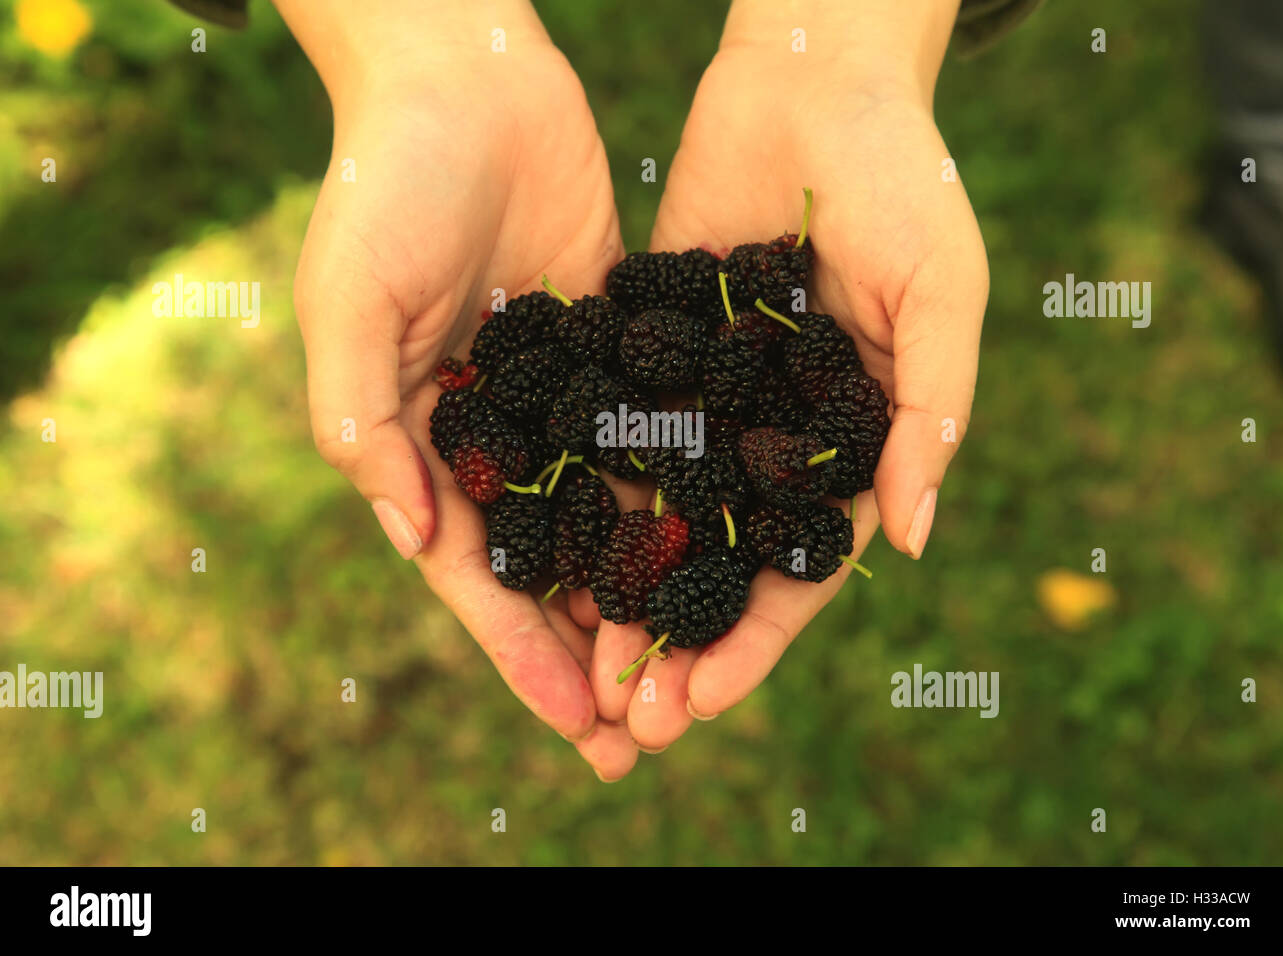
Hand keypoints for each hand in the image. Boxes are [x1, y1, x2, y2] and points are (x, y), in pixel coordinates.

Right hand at [277, 0, 638, 778]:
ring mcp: (564, 404)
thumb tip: (412, 540)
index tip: (575, 724)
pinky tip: (732, 558)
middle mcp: (500, 441)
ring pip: (613, 523)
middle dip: (594, 654)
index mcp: (423, 445)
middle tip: (645, 738)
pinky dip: (686, 502)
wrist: (461, 85)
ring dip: (651, 600)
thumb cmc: (381, 189)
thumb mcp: (348, 304)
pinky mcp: (619, 355)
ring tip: (698, 675)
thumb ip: (366, 422)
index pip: (477, 572)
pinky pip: (658, 440)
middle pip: (552, 569)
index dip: (522, 652)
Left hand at [589, 0, 987, 748]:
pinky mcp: (652, 350)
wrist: (817, 81)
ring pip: (658, 516)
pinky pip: (614, 430)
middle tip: (626, 720)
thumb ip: (931, 413)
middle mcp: (772, 438)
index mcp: (850, 445)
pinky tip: (536, 551)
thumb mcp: (942, 294)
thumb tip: (916, 541)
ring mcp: (709, 399)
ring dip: (619, 593)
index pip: (800, 568)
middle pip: (717, 564)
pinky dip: (582, 491)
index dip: (756, 642)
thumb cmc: (906, 181)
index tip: (706, 703)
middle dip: (676, 644)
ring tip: (574, 663)